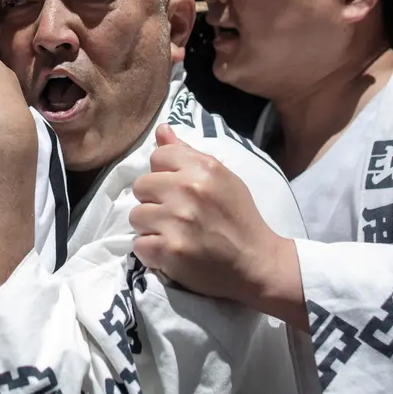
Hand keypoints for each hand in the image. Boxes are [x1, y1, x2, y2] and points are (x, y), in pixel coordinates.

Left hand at [131, 124, 304, 326]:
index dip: (164, 174)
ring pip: (136, 216)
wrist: (257, 264)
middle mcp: (188, 190)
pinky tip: (171, 253)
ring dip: (150, 228)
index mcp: (204, 168)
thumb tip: (161, 129)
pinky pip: (139, 245)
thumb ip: (187, 153)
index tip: (178, 191)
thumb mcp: (221, 178)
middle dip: (154, 201)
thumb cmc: (239, 218)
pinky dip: (151, 252)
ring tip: (173, 234)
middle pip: (141, 186)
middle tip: (174, 215)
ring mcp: (177, 221)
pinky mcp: (170, 251)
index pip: (158, 156)